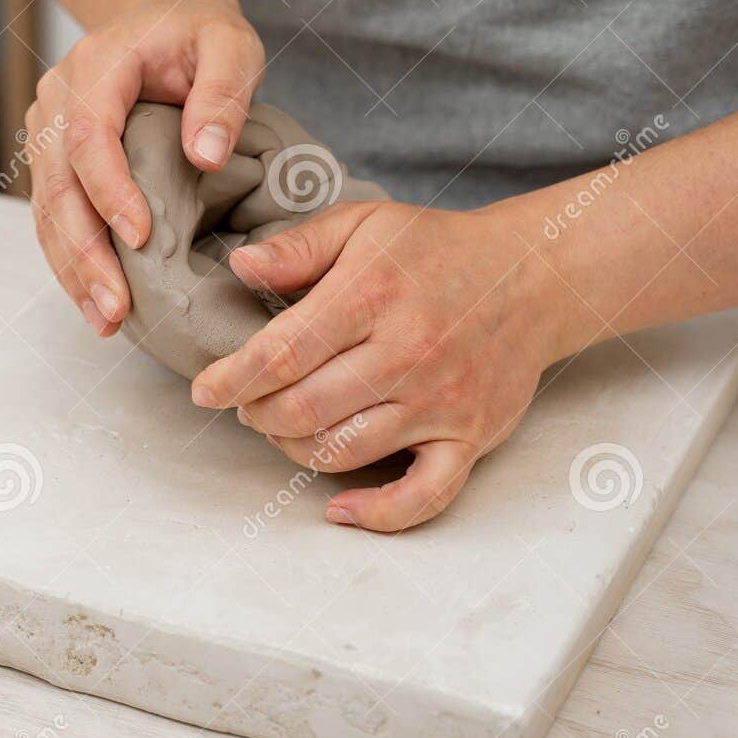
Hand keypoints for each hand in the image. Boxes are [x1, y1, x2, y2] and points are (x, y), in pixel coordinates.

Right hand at [25, 0, 263, 334]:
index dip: (109, 190)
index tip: (141, 237)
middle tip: (117, 306)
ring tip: (106, 321)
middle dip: (85, 251)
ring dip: (72, 269)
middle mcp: (57, 98)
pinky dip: (71, 262)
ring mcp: (47, 131)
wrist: (159, 15)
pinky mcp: (52, 161)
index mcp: (96, 65)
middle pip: (58, 184)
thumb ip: (223, 93)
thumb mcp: (231, 45)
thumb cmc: (198, 33)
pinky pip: (53, 217)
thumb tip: (206, 155)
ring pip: (48, 210)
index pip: (89, 134)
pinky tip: (96, 303)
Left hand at [190, 201, 565, 531]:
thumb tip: (241, 267)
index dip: (231, 379)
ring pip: (344, 452)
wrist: (533, 275)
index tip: (205, 390)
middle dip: (257, 414)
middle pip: (303, 410)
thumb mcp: (364, 223)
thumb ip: (299, 247)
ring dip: (295, 450)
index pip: (280, 354)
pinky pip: (423, 496)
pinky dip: (378, 514)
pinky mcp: (470, 437)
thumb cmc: (436, 250)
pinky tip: (339, 508)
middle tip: (247, 405)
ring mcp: (441, 402)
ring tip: (282, 429)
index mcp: (371, 296)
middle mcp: (407, 353)